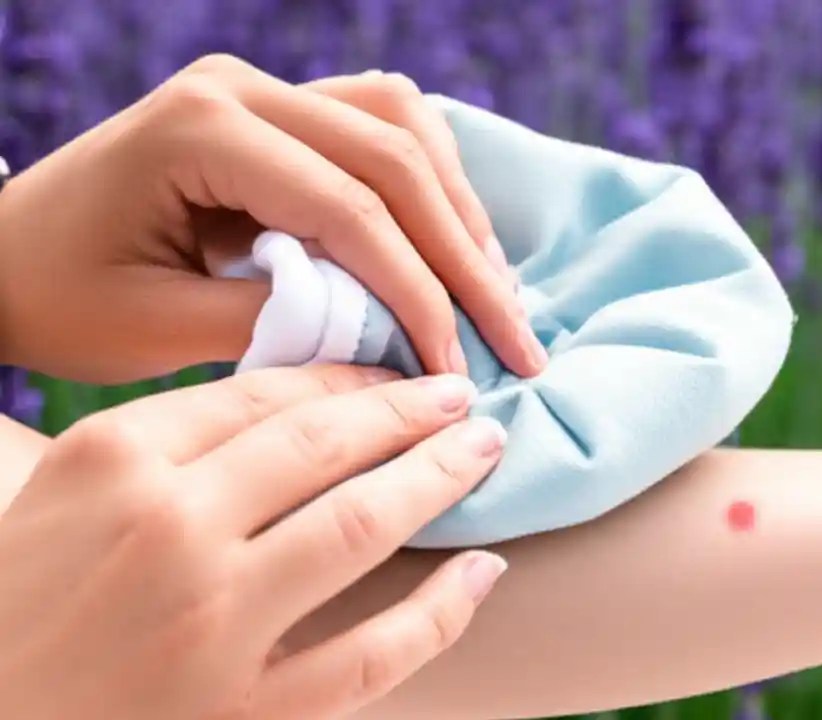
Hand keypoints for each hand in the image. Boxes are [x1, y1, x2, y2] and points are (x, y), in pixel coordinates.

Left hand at [0, 54, 545, 383]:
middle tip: (518, 339)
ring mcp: (264, 93)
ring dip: (460, 213)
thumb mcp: (156, 327)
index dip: (419, 292)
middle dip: (467, 258)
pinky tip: (455, 250)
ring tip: (493, 296)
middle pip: (397, 157)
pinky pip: (386, 132)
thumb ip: (279, 322)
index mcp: (201, 127)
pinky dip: (433, 191)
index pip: (349, 207)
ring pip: (407, 127)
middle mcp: (242, 89)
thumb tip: (391, 334)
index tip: (458, 368)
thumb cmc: (61, 297)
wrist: (1, 256)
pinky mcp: (282, 116)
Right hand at [0, 364, 508, 718]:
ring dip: (441, 478)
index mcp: (115, 459)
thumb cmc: (16, 596)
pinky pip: (375, 655)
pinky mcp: (247, 713)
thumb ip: (167, 435)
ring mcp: (213, 627)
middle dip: (411, 411)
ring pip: (362, 527)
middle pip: (326, 446)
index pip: (267, 395)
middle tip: (463, 395)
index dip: (351, 376)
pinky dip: (443, 610)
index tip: (397, 369)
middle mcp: (170, 532)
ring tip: (485, 449)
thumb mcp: (63, 486)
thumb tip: (295, 400)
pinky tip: (482, 570)